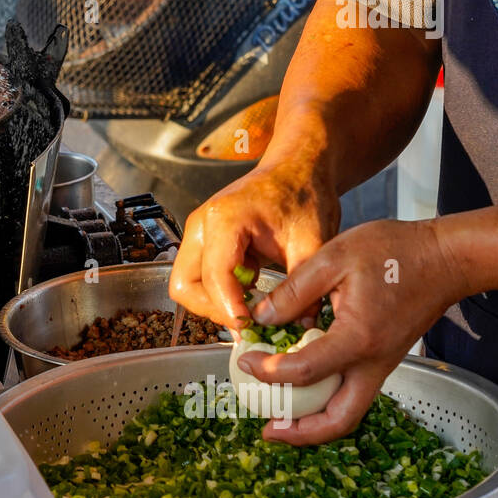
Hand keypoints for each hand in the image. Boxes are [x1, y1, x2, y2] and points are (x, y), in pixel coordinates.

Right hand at [169, 159, 339, 329]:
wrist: (297, 169)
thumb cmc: (302, 194)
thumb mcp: (312, 242)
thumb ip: (303, 287)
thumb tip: (298, 326)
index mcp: (224, 219)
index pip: (215, 277)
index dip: (231, 309)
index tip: (252, 328)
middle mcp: (201, 225)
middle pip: (185, 286)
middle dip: (213, 310)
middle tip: (247, 321)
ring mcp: (199, 232)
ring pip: (187, 285)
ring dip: (214, 303)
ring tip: (250, 307)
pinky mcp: (204, 240)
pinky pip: (198, 277)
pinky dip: (219, 292)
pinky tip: (250, 291)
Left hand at [238, 218, 467, 444]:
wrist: (446, 258)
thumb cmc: (394, 252)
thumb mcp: (333, 258)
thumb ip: (294, 291)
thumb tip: (261, 317)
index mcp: (358, 338)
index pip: (304, 372)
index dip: (267, 372)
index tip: (245, 360)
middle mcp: (374, 362)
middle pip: (338, 420)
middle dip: (300, 432)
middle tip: (268, 430)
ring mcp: (383, 364)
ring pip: (348, 412)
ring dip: (314, 422)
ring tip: (281, 416)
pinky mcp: (385, 359)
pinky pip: (354, 392)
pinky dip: (327, 399)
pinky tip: (303, 386)